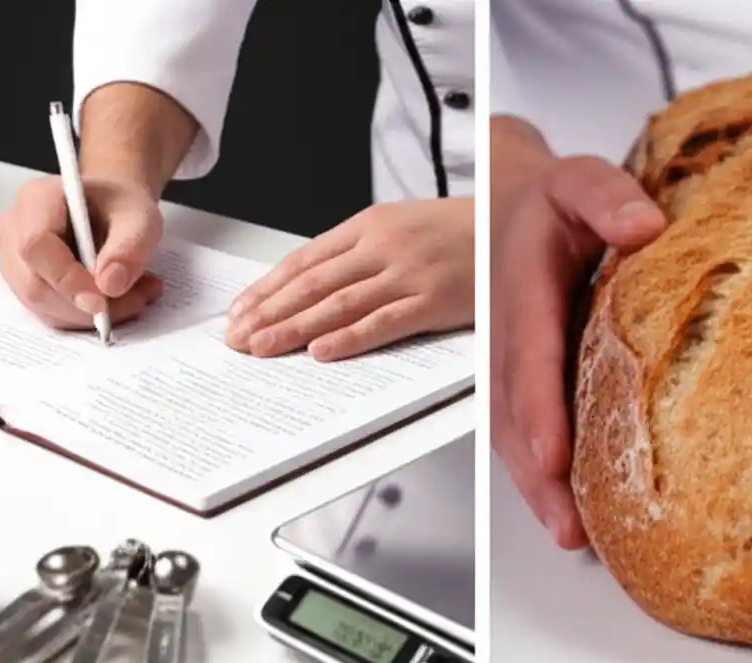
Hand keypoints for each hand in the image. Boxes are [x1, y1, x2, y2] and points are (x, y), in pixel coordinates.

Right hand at [0, 176, 164, 328]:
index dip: (66, 280)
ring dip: (90, 315)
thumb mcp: (139, 216)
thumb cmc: (120, 203)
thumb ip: (129, 247)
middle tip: (137, 300)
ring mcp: (14, 258)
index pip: (36, 246)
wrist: (112, 205)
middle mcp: (14, 229)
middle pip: (34, 284)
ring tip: (137, 298)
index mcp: (35, 200)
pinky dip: (85, 316)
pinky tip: (119, 302)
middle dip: (86, 307)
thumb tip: (110, 286)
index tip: (102, 302)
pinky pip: (49, 312)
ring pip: (42, 304)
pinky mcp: (25, 282)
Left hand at [225, 198, 473, 360]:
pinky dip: (351, 338)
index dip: (267, 289)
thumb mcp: (402, 225)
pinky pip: (385, 322)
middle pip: (312, 283)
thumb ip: (360, 251)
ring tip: (262, 348)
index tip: (239, 312)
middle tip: (236, 339)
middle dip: (269, 312)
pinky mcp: (435, 300)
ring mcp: (408, 273)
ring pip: (338, 304)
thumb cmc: (459, 229)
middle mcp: (382, 247)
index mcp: (368, 226)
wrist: (515, 220)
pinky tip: (322, 352)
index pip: (303, 260)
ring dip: (295, 328)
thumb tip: (311, 283)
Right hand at [491, 154, 665, 549]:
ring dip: (535, 484)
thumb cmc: (551, 202)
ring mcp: (507, 360)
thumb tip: (645, 226)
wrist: (508, 206)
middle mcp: (506, 332)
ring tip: (569, 533)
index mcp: (520, 288)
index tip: (552, 454)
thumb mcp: (580, 180)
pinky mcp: (517, 378)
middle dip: (535, 472)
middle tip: (566, 525)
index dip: (537, 408)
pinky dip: (537, 472)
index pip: (527, 354)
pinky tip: (566, 507)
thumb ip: (607, 196)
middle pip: (511, 411)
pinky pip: (519, 428)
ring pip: (511, 431)